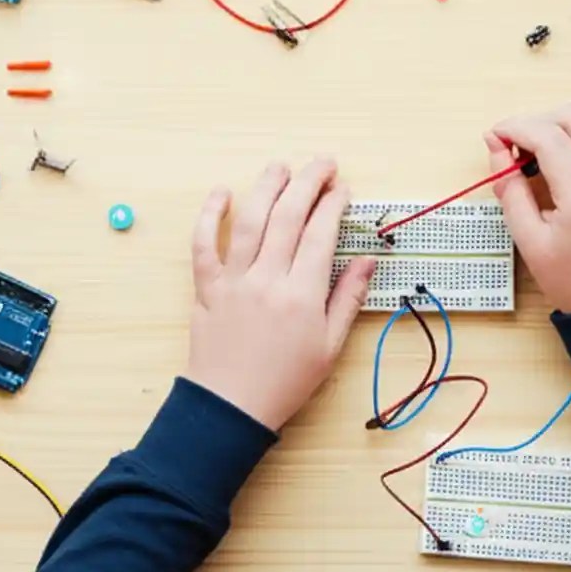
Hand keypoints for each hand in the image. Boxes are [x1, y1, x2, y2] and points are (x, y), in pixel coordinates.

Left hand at [187, 160, 375, 430]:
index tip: (343, 188)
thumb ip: (348, 298)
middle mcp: (268, 280)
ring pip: (249, 220)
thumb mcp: (330, 346)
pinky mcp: (207, 288)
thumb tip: (368, 261)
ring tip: (281, 167)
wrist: (232, 407)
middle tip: (322, 164)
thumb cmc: (285, 382)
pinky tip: (221, 193)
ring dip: (266, 187)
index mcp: (302, 295)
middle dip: (308, 182)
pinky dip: (210, 215)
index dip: (334, 204)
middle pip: (288, 216)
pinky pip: (203, 243)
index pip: (321, 234)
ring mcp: (234, 281)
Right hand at [486, 104, 570, 314]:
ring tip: (541, 143)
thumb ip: (509, 188)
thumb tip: (496, 146)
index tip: (495, 136)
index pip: (547, 135)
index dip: (514, 127)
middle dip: (537, 120)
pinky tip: (570, 147)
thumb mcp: (527, 239)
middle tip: (516, 144)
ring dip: (563, 119)